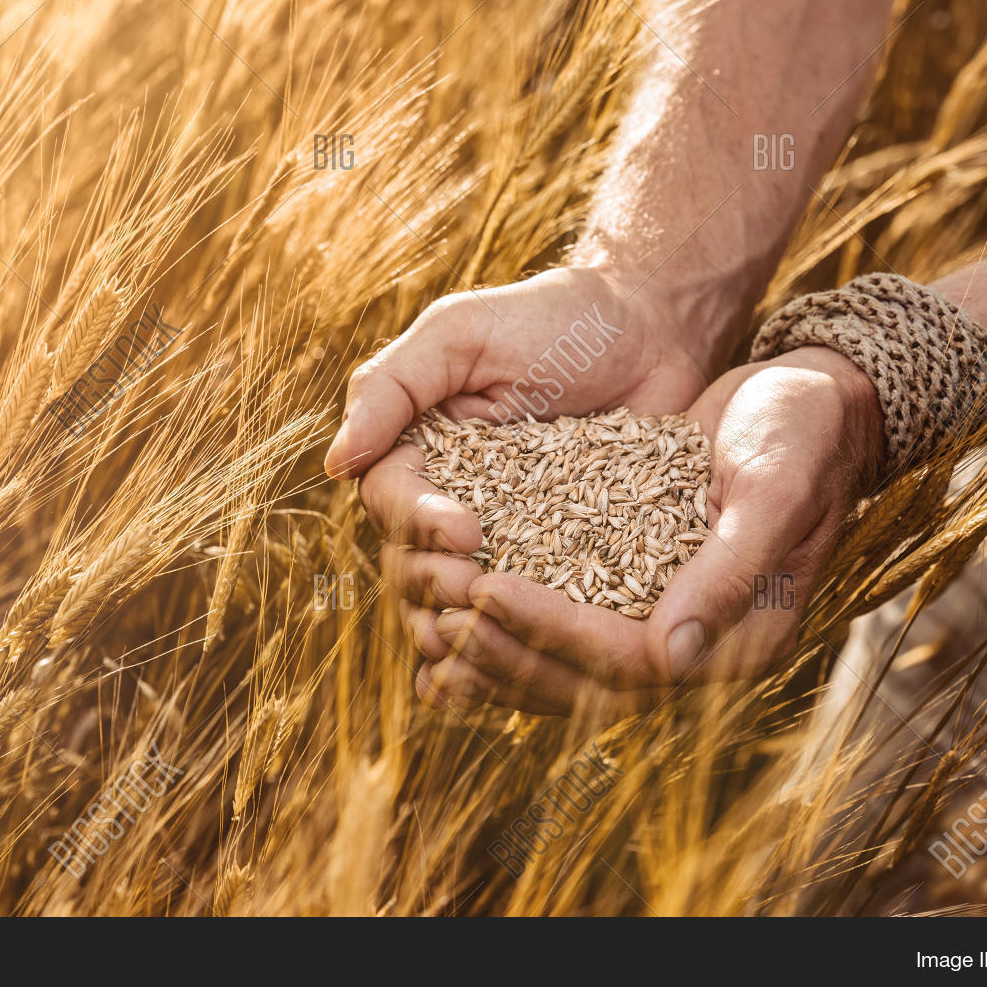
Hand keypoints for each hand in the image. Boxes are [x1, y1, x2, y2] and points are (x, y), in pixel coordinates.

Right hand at [333, 266, 728, 671]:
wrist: (651, 328)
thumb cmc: (551, 318)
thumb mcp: (461, 332)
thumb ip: (392, 386)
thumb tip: (335, 463)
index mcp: (418, 452)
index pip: (392, 503)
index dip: (418, 526)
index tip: (465, 530)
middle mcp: (453, 499)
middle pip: (415, 564)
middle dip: (438, 582)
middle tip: (479, 585)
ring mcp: (508, 536)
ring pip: (460, 600)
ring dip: (467, 625)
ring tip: (494, 634)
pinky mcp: (564, 561)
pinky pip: (530, 608)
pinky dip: (520, 641)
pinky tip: (528, 668)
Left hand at [421, 346, 884, 716]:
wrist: (808, 400)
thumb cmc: (800, 431)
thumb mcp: (772, 487)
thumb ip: (729, 569)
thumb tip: (670, 654)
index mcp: (743, 635)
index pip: (628, 660)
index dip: (552, 630)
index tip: (487, 590)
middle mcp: (699, 645)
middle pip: (587, 681)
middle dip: (510, 651)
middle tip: (440, 617)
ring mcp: (665, 624)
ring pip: (567, 669)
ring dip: (499, 653)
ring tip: (432, 626)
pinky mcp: (635, 591)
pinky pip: (565, 632)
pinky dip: (510, 632)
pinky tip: (453, 619)